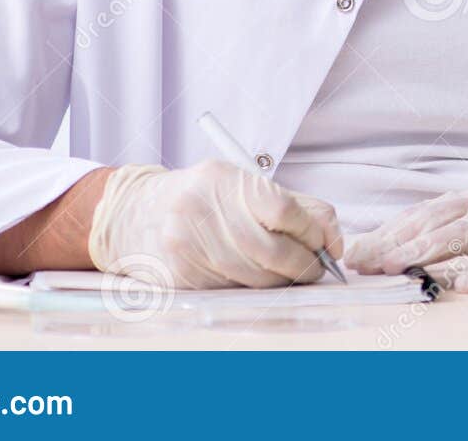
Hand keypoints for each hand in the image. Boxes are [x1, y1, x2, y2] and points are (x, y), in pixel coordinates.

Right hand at [87, 162, 341, 289]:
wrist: (134, 214)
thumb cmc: (202, 198)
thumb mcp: (242, 185)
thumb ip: (293, 205)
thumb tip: (333, 239)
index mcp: (222, 179)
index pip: (283, 209)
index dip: (312, 231)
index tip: (326, 243)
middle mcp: (200, 210)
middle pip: (272, 250)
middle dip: (304, 264)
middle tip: (316, 268)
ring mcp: (185, 245)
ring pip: (255, 276)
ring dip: (282, 281)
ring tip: (291, 274)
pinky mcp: (178, 276)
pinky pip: (232, 289)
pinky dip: (252, 288)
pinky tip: (255, 277)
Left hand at [344, 184, 467, 291]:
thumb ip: (449, 239)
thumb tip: (399, 257)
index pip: (418, 215)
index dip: (385, 233)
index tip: (355, 252)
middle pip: (431, 220)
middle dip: (393, 241)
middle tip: (363, 261)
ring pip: (462, 231)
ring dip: (428, 248)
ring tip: (399, 265)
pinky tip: (465, 285)